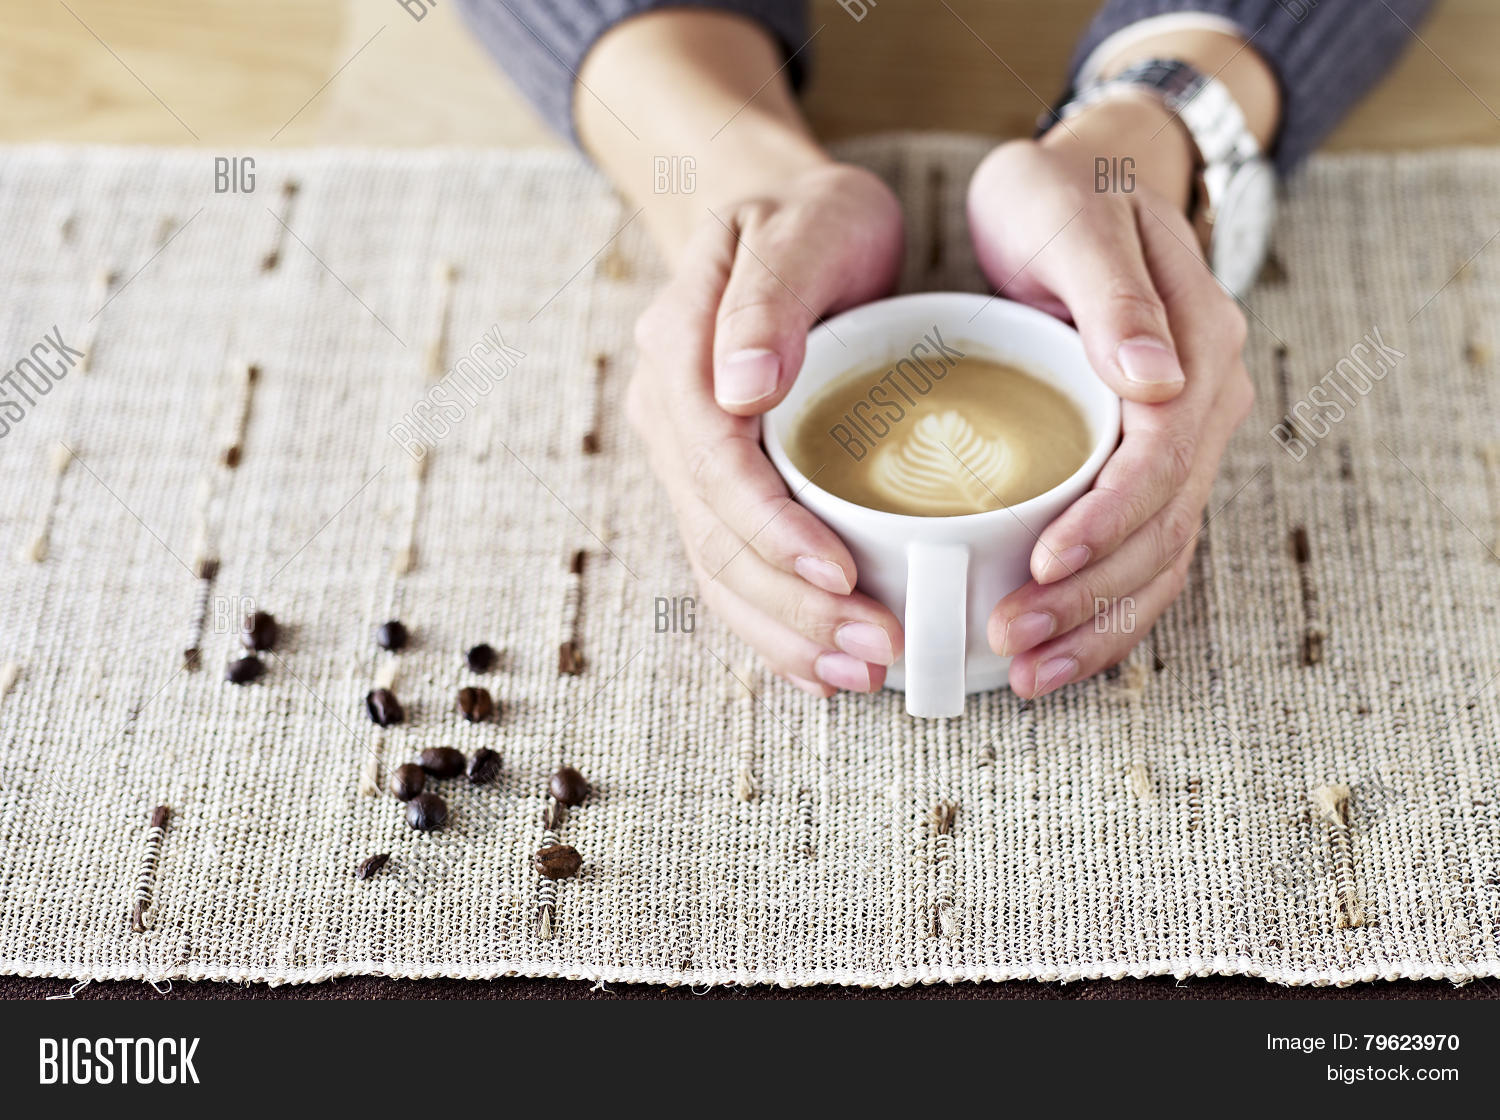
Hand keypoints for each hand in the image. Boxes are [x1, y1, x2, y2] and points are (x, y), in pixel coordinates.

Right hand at [626, 161, 907, 695]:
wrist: (779, 222)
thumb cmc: (806, 218)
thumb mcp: (801, 225)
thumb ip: (768, 297)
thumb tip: (741, 385)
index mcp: (680, 352)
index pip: (715, 460)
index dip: (772, 527)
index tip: (841, 572)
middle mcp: (670, 414)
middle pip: (715, 533)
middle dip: (792, 603)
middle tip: (876, 647)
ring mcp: (688, 457)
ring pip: (719, 565)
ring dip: (786, 630)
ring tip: (861, 671)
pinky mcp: (717, 485)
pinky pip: (732, 566)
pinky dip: (774, 621)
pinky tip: (822, 664)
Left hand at [966, 97, 1254, 696]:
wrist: (1090, 182)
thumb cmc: (1067, 194)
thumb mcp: (1076, 218)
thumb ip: (1113, 294)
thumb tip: (1152, 378)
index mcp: (1196, 353)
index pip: (1160, 459)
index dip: (1106, 521)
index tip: (1043, 564)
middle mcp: (1202, 408)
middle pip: (1162, 526)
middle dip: (1088, 594)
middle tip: (1012, 635)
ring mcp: (1181, 443)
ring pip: (1159, 557)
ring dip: (1097, 621)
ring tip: (1028, 668)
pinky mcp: (1147, 466)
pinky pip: (1143, 553)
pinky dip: (1104, 609)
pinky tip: (1054, 651)